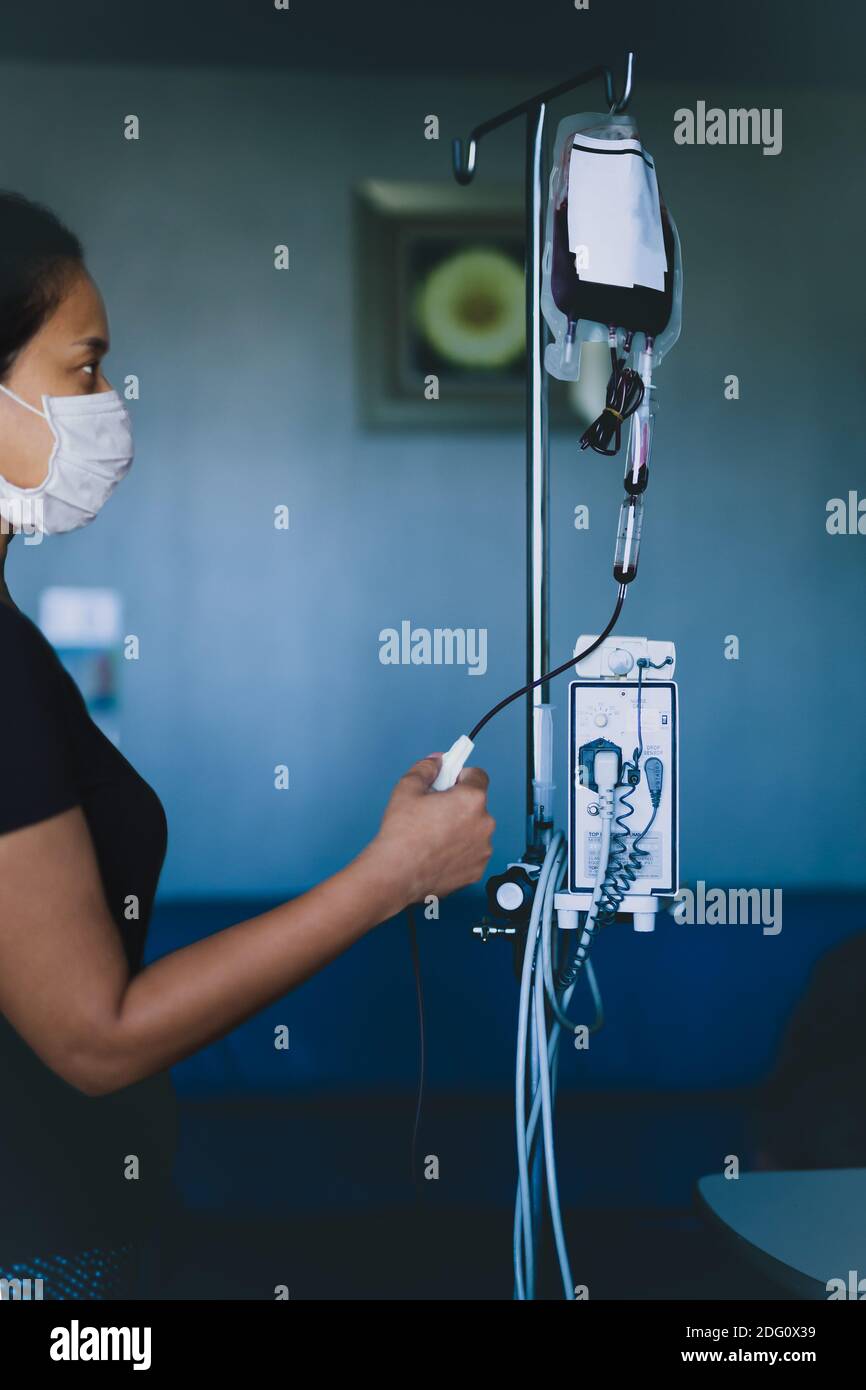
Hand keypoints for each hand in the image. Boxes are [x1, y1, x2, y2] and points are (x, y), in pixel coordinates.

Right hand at [364, 754, 494, 910]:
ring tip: (433, 835)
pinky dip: (459, 851)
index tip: (450, 780)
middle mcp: (484, 824)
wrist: (395, 875)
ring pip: (474, 830)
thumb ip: (426, 768)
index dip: (461, 776)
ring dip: (460, 829)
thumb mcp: (407, 788)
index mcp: (472, 799)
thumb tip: (435, 762)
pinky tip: (437, 852)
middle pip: (476, 804)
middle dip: (458, 805)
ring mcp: (482, 850)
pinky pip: (471, 853)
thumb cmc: (401, 836)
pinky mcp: (476, 870)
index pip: (478, 776)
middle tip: (433, 811)